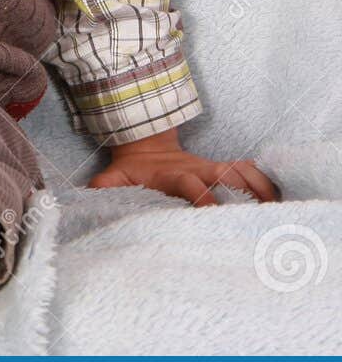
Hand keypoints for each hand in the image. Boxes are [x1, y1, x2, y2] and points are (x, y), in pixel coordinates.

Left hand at [87, 129, 282, 205]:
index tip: (213, 212)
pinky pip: (250, 171)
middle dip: (243, 192)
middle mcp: (197, 169)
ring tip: (276, 211)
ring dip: (261, 187)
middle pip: (227, 175)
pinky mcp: (223, 168)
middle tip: (259, 215)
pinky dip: (266, 182)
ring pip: (243, 171)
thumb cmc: (131, 170)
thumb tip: (84, 199)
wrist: (144, 146)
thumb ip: (101, 188)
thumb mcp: (112, 177)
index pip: (192, 185)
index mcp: (172, 174)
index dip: (202, 197)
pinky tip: (278, 201)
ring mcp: (213, 167)